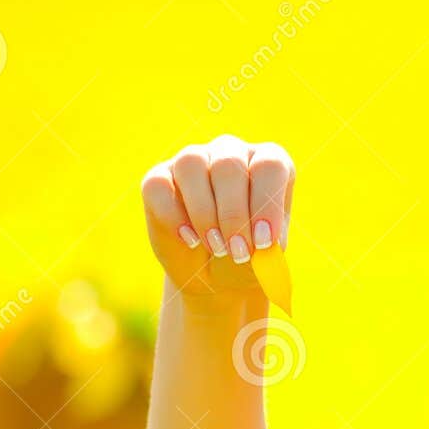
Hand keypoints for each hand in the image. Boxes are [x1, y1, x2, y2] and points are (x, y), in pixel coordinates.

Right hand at [140, 133, 292, 302]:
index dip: (266, 204)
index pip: (270, 166)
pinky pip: (158, 185)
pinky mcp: (159, 176)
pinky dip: (174, 217)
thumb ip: (269, 244)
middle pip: (229, 165)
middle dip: (233, 215)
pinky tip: (190, 240)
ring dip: (204, 213)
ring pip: (191, 165)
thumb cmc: (250, 258)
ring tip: (216, 248)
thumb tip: (262, 238)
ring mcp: (194, 158)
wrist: (216, 276)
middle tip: (238, 252)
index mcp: (269, 164)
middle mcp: (232, 152)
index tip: (263, 242)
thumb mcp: (268, 256)